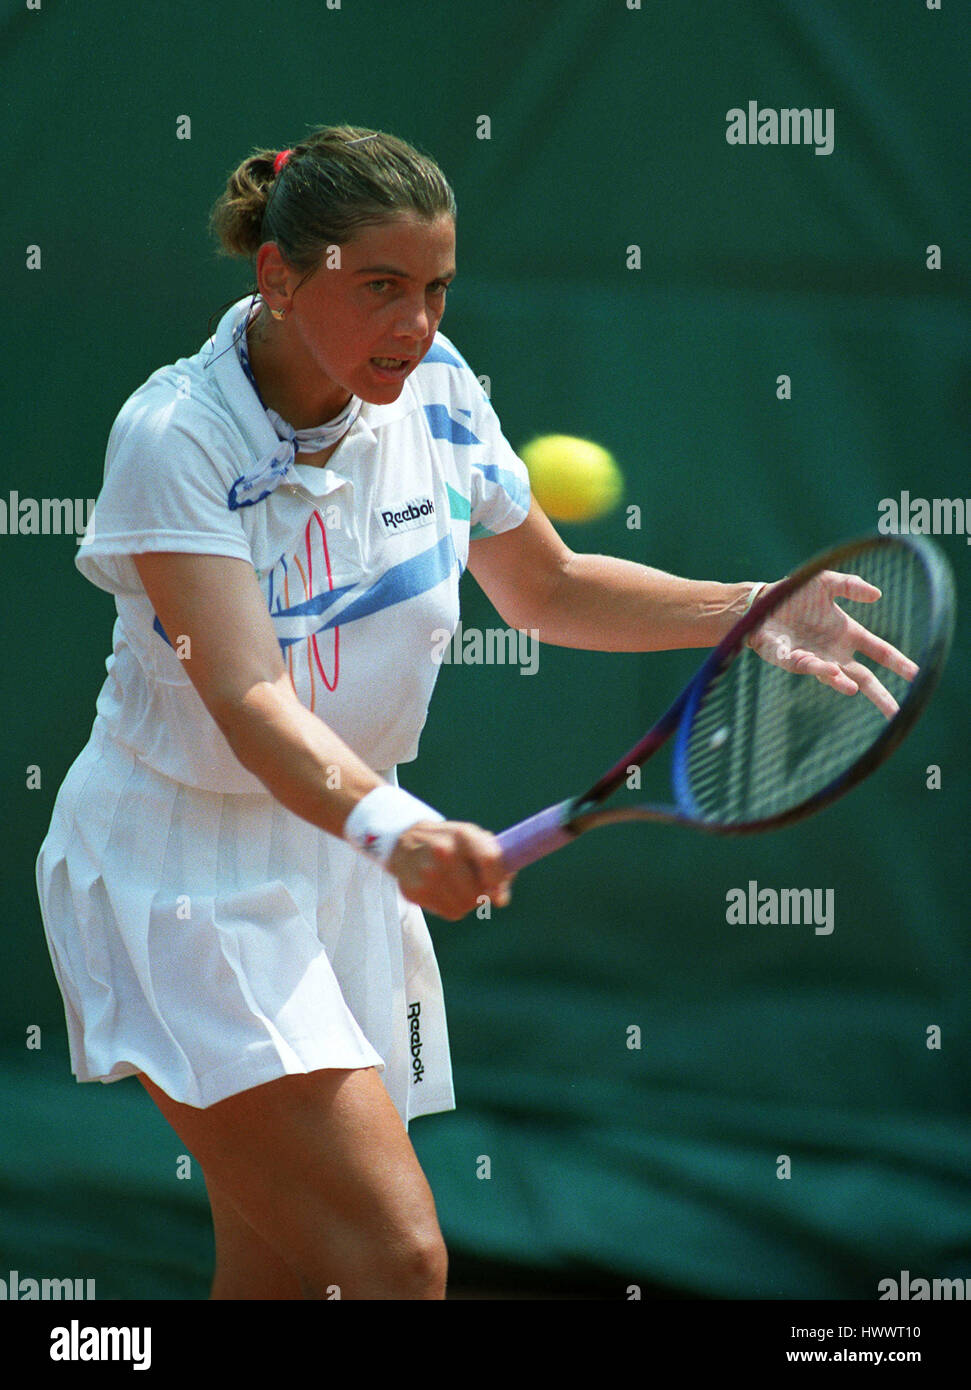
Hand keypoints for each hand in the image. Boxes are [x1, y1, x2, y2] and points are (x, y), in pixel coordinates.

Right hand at [387, 821, 513, 920]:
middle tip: (474, 886)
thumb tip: (501, 899)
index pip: (490, 859)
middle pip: (478, 891)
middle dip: (481, 893)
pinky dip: (452, 906)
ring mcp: (427, 872)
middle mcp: (443, 851)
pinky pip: (449, 912)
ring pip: (465, 906)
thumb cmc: (449, 843)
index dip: (499, 880)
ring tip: (457, 887)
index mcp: (462, 834)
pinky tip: (443, 892)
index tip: (498, 890)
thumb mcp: (472, 839)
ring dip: (467, 902)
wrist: (405, 844)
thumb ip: (495, 862)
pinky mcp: (415, 890)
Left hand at [747, 570, 917, 718]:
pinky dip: (816, 668)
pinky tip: (828, 670)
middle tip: (896, 713)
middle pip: (864, 678)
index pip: (880, 652)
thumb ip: (851, 586)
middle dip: (879, 695)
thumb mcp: (827, 583)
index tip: (917, 675)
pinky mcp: (790, 659)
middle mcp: (834, 652)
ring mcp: (813, 658)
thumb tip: (877, 595)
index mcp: (848, 634)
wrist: (761, 602)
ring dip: (841, 681)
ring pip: (833, 676)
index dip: (898, 663)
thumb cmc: (795, 593)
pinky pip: (804, 666)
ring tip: (852, 688)